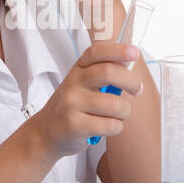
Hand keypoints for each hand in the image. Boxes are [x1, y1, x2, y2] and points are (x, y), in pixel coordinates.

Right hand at [31, 40, 142, 157]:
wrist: (46, 132)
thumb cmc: (74, 107)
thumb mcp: (82, 85)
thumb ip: (103, 76)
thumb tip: (130, 71)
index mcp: (78, 70)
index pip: (97, 52)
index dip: (118, 50)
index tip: (135, 53)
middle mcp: (73, 83)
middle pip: (108, 72)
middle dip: (131, 81)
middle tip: (137, 90)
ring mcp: (72, 104)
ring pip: (115, 104)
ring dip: (124, 112)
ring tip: (117, 116)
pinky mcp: (74, 125)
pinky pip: (110, 125)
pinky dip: (117, 127)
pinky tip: (108, 127)